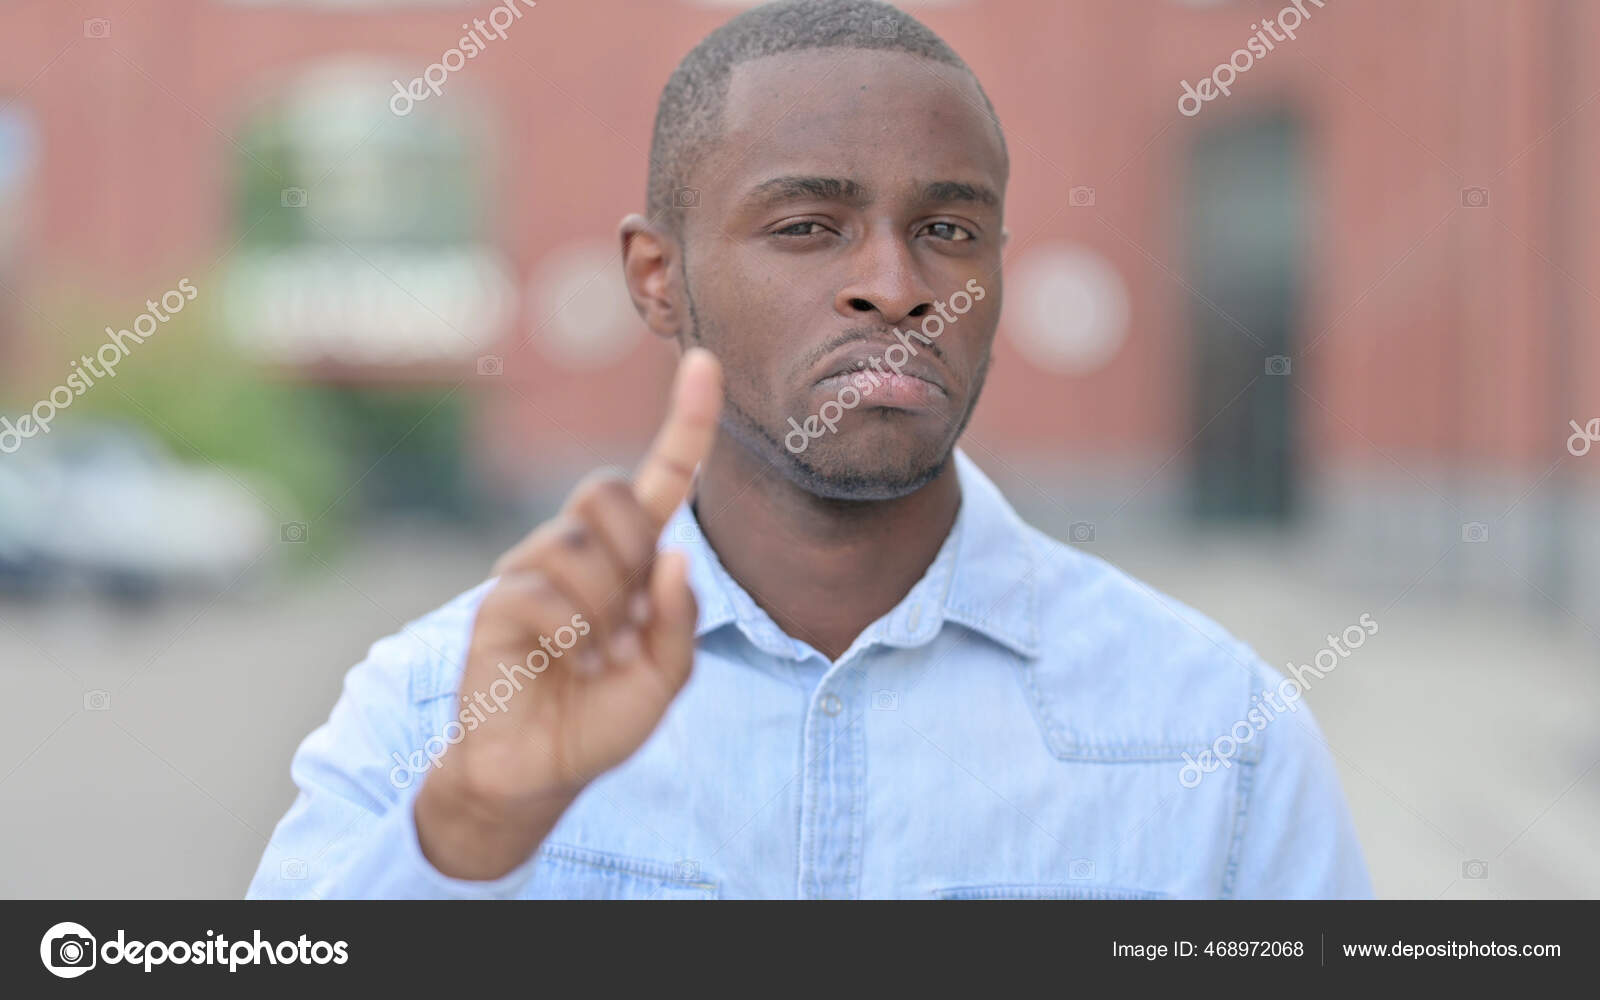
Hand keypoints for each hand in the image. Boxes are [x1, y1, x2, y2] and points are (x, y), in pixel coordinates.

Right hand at [415, 348, 722, 879]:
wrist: (534, 772)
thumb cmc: (598, 719)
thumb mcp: (662, 681)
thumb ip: (678, 624)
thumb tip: (675, 559)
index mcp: (630, 561)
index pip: (661, 479)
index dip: (686, 422)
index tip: (704, 362)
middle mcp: (579, 552)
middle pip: (609, 490)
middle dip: (629, 552)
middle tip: (624, 624)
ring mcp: (532, 572)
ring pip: (577, 545)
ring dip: (600, 612)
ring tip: (590, 657)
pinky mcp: (496, 604)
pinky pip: (542, 593)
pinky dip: (567, 636)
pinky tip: (564, 665)